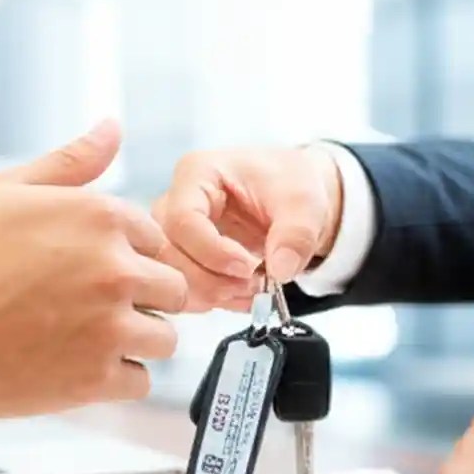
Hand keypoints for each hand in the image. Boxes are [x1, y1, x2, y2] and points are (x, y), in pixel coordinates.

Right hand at [0, 120, 187, 416]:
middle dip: (143, 299)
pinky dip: (115, 380)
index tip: (94, 272)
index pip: (158, 240)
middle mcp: (116, 269)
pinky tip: (77, 367)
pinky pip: (140, 382)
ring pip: (164, 339)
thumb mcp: (6, 191)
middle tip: (93, 309)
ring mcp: (110, 327)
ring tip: (84, 340)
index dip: (129, 257)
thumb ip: (71, 162)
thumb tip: (113, 127)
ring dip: (134, 342)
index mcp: (102, 217)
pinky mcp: (96, 379)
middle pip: (173, 290)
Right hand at [153, 147, 342, 311]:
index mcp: (197, 173)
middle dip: (208, 279)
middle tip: (250, 287)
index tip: (248, 267)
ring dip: (209, 294)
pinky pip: (184, 286)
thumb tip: (280, 270)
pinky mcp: (185, 257)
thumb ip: (296, 233)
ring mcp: (176, 232)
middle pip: (168, 251)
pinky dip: (213, 300)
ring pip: (171, 274)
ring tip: (250, 291)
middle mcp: (176, 201)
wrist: (295, 199)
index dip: (212, 252)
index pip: (183, 220)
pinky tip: (243, 296)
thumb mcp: (304, 202)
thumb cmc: (290, 185)